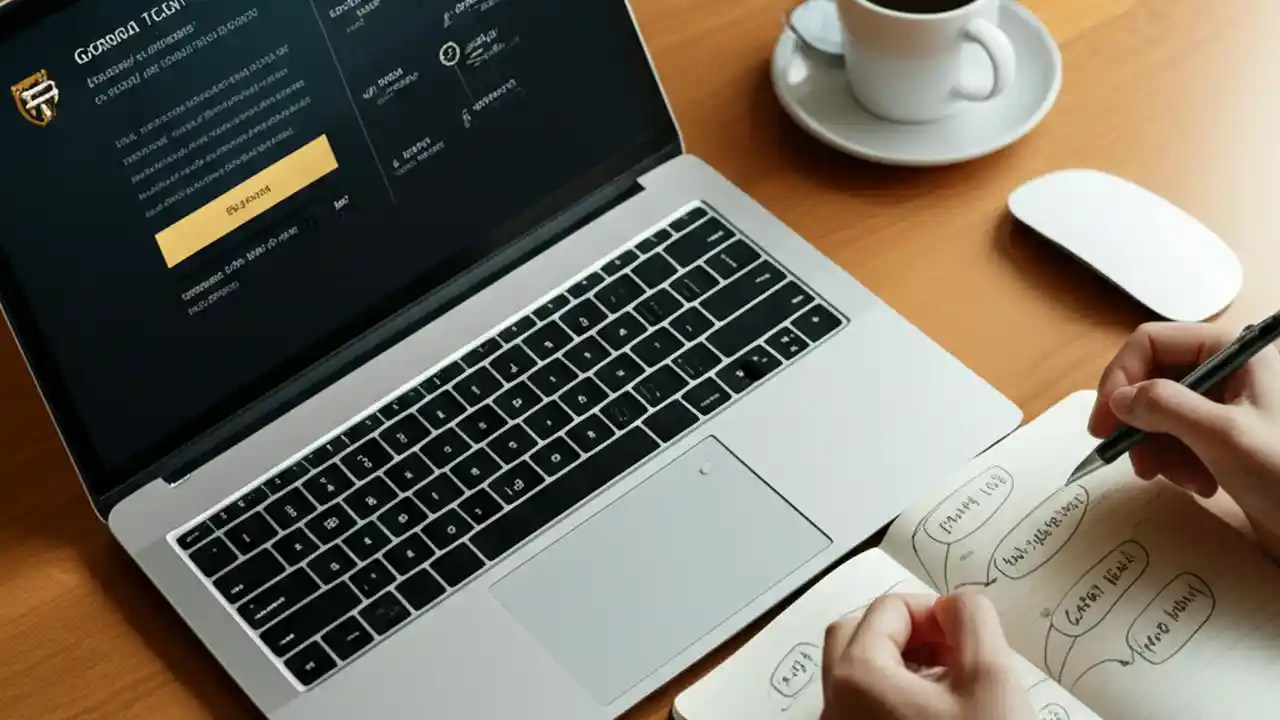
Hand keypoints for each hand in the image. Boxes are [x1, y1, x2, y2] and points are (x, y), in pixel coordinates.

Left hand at [820, 593, 1031, 719]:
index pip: (887, 610)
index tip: (970, 636)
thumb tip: (955, 604)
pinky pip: (864, 713)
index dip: (935, 611)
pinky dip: (895, 699)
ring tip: (954, 685)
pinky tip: (940, 717)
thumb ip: (971, 618)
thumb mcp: (993, 678)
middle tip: (954, 650)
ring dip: (902, 665)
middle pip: (856, 638)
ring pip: (858, 678)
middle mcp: (834, 709)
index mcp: (856, 678)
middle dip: (906, 632)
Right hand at [1088, 322, 1279, 552]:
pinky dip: (1178, 462)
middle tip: (1135, 461)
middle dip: (1141, 423)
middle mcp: (1227, 368)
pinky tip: (1201, 484)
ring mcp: (1227, 402)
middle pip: (1152, 380)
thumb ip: (1165, 407)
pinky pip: (1179, 437)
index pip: (1150, 342)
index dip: (1120, 379)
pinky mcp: (1225, 434)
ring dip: (1159, 450)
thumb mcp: (1222, 436)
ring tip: (1183, 480)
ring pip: (1160, 412)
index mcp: (1232, 350)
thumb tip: (1118, 399)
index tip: (1104, 423)